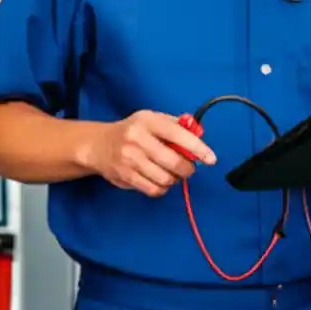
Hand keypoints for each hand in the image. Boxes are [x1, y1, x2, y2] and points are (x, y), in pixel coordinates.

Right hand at [84, 111, 216, 197]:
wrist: (99, 145)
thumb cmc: (133, 131)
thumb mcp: (152, 119)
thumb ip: (176, 126)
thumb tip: (199, 134)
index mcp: (147, 121)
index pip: (178, 134)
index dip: (198, 148)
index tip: (210, 159)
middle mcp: (137, 139)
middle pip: (174, 162)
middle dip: (187, 169)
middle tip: (188, 168)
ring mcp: (129, 159)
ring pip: (165, 179)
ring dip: (174, 179)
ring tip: (170, 172)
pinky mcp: (125, 176)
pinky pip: (154, 190)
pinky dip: (162, 188)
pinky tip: (159, 180)